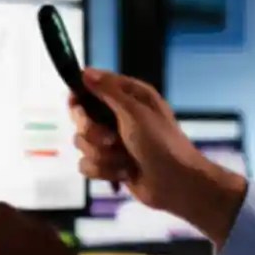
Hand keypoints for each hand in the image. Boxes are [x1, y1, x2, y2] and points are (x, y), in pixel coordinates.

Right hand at [71, 69, 246, 247]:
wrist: (177, 183)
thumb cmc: (161, 143)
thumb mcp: (136, 112)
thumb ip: (108, 91)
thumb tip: (86, 71)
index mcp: (128, 97)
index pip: (92, 87)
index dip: (80, 97)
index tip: (76, 106)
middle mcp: (118, 116)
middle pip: (81, 118)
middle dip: (93, 133)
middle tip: (112, 140)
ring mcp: (113, 142)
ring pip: (83, 144)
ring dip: (103, 155)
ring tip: (125, 160)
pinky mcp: (110, 165)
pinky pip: (88, 165)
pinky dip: (105, 171)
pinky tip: (124, 173)